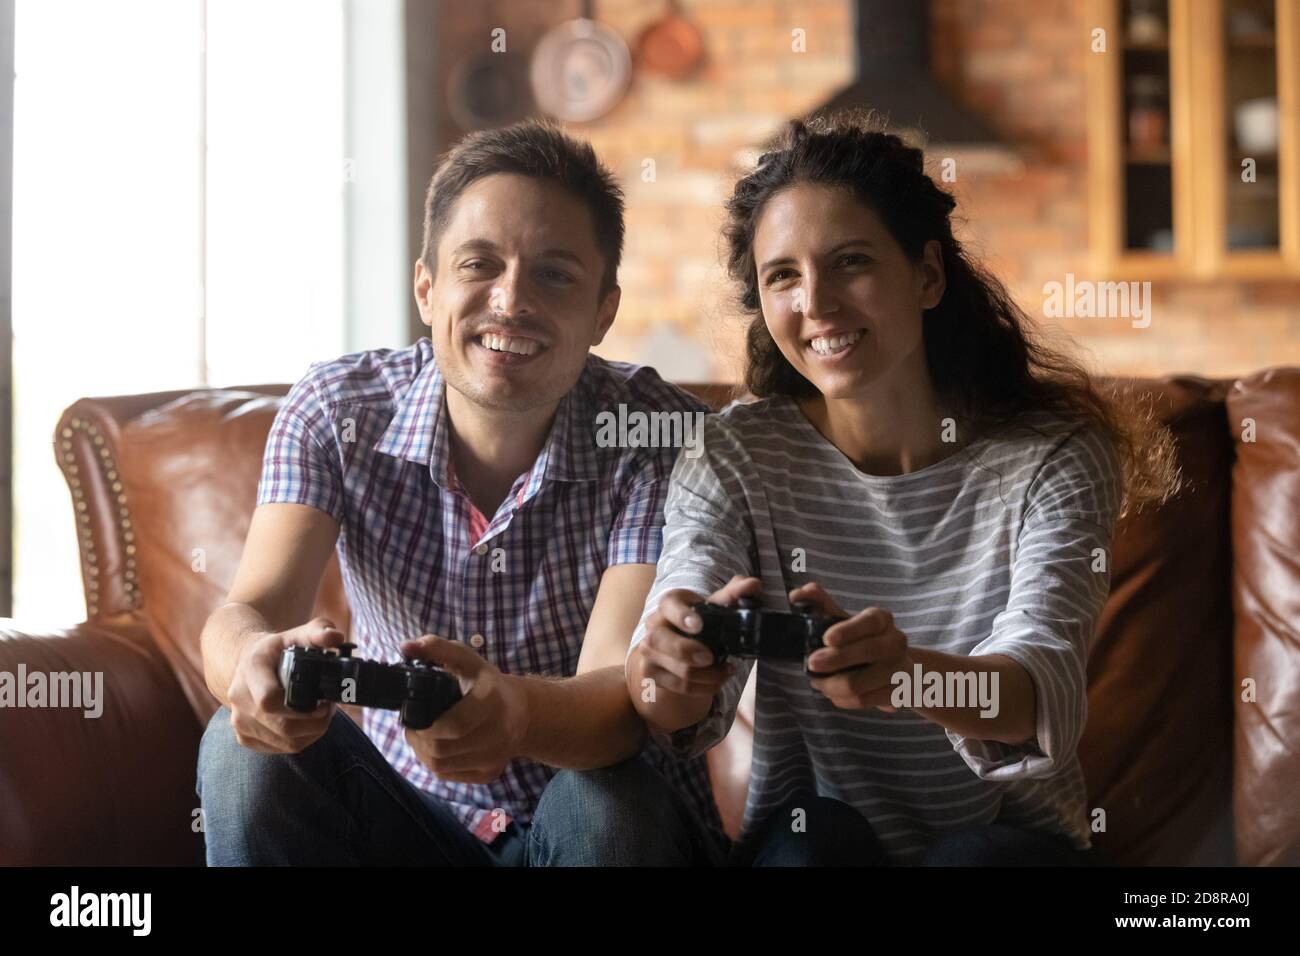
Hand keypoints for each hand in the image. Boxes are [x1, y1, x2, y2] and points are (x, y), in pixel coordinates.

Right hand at [227, 616, 344, 752]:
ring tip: (320, 716)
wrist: (245, 663)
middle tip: (329, 711)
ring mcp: (238, 720)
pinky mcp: (243, 736)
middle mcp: (239, 697)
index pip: (269, 701)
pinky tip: (306, 726)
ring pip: (283, 742)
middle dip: (314, 724)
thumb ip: (318, 632)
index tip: (323, 703)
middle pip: (282, 727)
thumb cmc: (276, 650)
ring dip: (310, 734)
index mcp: (251, 670)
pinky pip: (277, 748)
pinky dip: (298, 741)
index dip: (301, 709)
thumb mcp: (296, 635)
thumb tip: (336, 637)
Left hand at [399, 635, 528, 785]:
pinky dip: (435, 764)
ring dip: (422, 752)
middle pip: (442, 749)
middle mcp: (497, 734)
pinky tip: (435, 748)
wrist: (523, 713)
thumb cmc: (489, 684)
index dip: (426, 726)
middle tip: (412, 727)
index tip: (412, 717)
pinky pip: (450, 775)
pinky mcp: (489, 773)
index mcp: (492, 702)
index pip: (454, 725)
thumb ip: (438, 649)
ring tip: (421, 737)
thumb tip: (405, 647)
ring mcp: (493, 758)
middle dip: (418, 739)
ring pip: (441, 765)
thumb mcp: (468, 659)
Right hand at [630, 575, 759, 703]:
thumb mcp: (716, 607)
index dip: (682, 615)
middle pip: (661, 641)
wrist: (679, 646)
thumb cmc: (700, 622)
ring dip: (707, 675)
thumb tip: (753, 584)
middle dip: (688, 651)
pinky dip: (703, 688)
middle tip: (712, 657)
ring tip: (726, 671)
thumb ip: (734, 594)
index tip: (699, 626)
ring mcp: (648, 651)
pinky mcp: (651, 673)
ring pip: (676, 669)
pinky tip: (717, 682)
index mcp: (669, 604)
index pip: (669, 604)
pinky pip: (679, 687)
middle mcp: (653, 626)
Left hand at [791, 582, 912, 711]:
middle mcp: (896, 642)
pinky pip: (862, 701)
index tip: (827, 639)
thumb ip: (820, 604)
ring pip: (860, 683)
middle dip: (835, 660)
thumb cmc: (863, 642)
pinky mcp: (898, 694)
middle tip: (811, 665)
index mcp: (882, 619)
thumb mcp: (844, 622)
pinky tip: (833, 693)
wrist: (898, 672)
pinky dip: (842, 699)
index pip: (869, 621)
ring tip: (818, 682)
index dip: (848, 630)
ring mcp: (901, 669)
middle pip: (867, 652)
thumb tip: (797, 595)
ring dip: (831, 686)